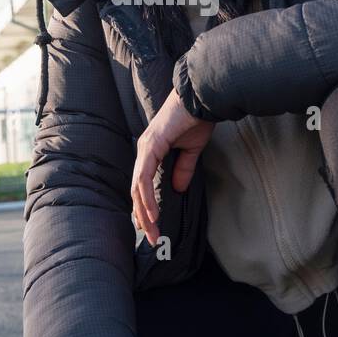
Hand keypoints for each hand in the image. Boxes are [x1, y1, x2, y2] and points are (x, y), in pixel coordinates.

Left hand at [131, 88, 214, 245]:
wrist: (201, 99)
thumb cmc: (197, 119)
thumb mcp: (191, 150)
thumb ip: (183, 169)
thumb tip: (178, 189)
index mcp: (151, 151)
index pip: (142, 184)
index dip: (144, 206)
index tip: (150, 226)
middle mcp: (144, 150)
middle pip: (136, 189)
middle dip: (143, 216)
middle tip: (151, 238)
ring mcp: (145, 148)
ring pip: (138, 187)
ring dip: (144, 212)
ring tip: (152, 231)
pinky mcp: (151, 146)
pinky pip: (145, 178)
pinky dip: (147, 198)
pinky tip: (153, 214)